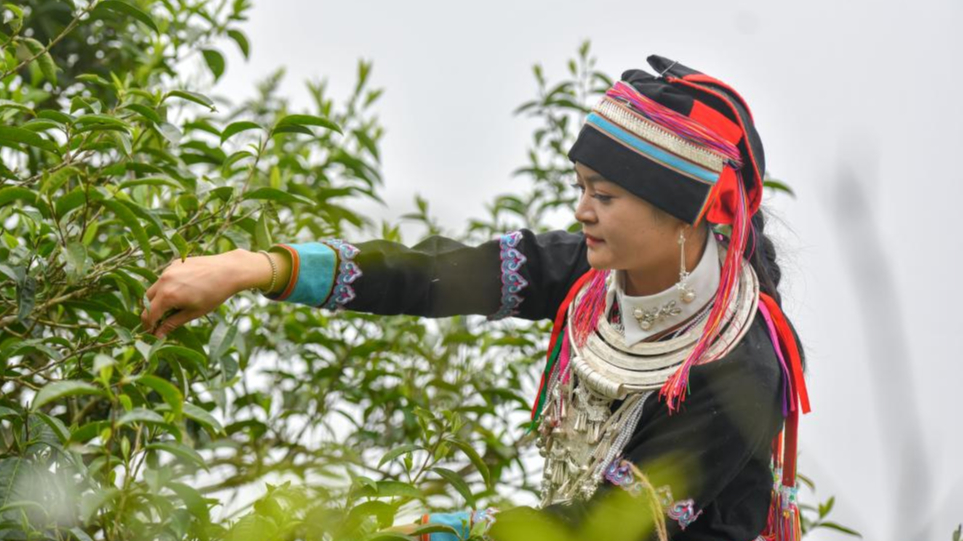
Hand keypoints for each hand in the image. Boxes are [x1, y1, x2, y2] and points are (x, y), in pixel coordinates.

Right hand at [140, 249, 258, 337]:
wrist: (230, 270)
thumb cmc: (215, 294)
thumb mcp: (194, 312)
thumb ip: (172, 323)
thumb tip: (158, 335)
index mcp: (168, 295)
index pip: (148, 314)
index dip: (148, 326)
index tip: (152, 333)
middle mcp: (164, 281)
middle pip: (147, 300)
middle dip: (151, 311)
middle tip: (162, 320)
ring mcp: (168, 270)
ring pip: (155, 287)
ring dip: (158, 298)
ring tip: (175, 305)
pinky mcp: (174, 263)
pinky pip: (164, 278)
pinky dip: (167, 286)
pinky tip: (183, 290)